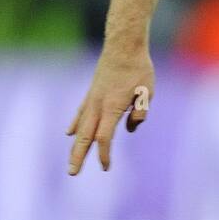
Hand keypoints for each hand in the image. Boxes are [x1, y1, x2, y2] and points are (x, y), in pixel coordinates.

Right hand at [66, 49, 154, 174]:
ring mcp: (92, 99)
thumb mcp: (147, 93)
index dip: (104, 154)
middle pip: (85, 136)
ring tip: (71, 160)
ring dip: (75, 145)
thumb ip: (139, 114)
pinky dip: (75, 125)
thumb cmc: (138, 69)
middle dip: (78, 156)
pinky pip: (80, 113)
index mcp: (111, 107)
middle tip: (72, 173)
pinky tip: (70, 133)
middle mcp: (97, 105)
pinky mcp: (91, 93)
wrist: (123, 46)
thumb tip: (131, 128)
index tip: (106, 166)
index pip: (104, 137)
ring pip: (80, 127)